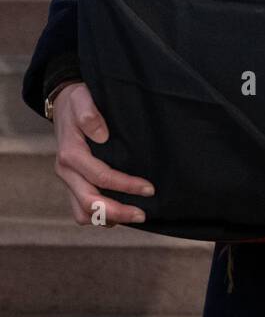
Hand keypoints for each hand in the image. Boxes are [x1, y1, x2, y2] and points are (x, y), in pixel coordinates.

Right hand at [52, 82, 154, 226]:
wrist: (64, 105)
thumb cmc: (77, 101)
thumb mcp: (82, 99)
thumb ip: (89, 114)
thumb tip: (102, 135)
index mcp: (71, 154)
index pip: (100, 176)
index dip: (126, 185)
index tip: (149, 188)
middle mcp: (66, 171)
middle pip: (89, 204)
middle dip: (117, 212)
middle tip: (143, 214)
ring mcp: (68, 180)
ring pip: (83, 213)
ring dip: (107, 218)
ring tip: (132, 214)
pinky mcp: (73, 184)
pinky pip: (82, 209)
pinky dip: (100, 215)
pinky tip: (120, 209)